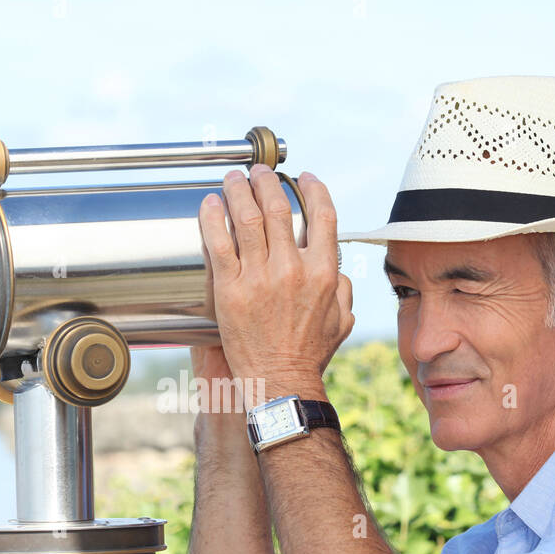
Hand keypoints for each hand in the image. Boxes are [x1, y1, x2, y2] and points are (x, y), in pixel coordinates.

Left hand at [197, 166, 354, 401]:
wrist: (279, 381)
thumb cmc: (310, 355)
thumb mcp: (342, 320)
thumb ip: (344, 290)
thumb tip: (339, 270)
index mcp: (323, 272)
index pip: (322, 214)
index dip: (312, 188)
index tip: (301, 177)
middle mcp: (292, 269)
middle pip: (278, 207)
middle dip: (267, 181)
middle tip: (259, 172)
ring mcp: (259, 277)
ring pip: (246, 217)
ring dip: (238, 190)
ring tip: (233, 179)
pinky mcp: (230, 289)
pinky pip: (217, 243)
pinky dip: (212, 217)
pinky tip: (210, 204)